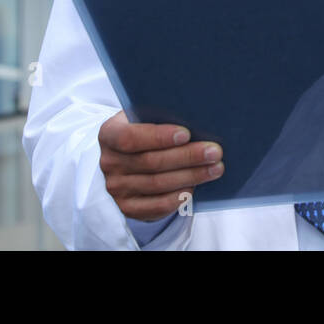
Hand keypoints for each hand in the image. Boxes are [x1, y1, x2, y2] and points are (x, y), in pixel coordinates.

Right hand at [98, 113, 223, 221]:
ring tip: (215, 168)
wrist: (123, 158)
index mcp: (109, 134)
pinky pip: (157, 206)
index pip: (130, 137)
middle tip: (214, 152)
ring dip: (191, 176)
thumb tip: (195, 116)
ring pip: (158, 184)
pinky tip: (195, 187)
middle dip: (187, 156)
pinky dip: (179, 197)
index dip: (158, 137)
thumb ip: (158, 116)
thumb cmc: (141, 131)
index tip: (186, 134)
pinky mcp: (128, 208)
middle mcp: (108, 163)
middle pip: (151, 162)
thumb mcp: (140, 118)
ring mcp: (116, 188)